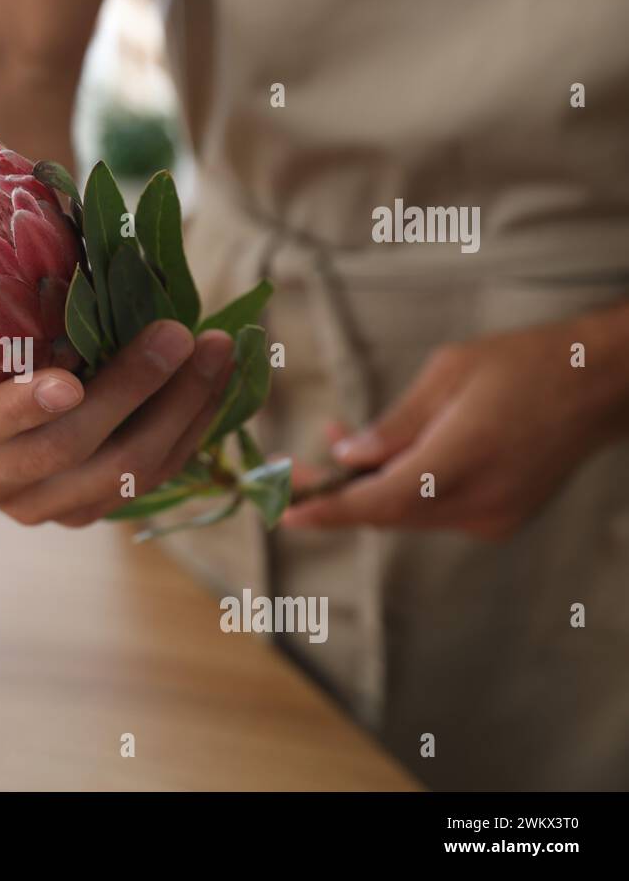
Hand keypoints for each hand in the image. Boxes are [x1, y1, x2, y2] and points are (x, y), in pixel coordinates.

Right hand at [0, 285, 235, 526]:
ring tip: (216, 348)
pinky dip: (190, 434)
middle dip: (129, 393)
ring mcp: (46, 501)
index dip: (18, 411)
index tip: (64, 381)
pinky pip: (149, 481)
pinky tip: (219, 383)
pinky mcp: (91, 504)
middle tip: (176, 333)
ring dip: (178, 413)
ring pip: (121, 473)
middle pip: (68, 453)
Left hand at [281, 309, 628, 539]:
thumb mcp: (447, 375)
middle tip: (291, 467)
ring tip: (338, 439)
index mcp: (462, 460)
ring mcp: (491, 516)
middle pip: (386, 512)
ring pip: (407, 513)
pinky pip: (433, 511)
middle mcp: (477, 501)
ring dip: (367, 484)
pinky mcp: (500, 517)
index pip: (379, 500)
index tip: (284, 513)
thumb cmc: (524, 364)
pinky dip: (403, 488)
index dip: (328, 509)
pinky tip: (388, 455)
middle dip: (336, 491)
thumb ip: (394, 425)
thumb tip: (348, 458)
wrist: (599, 384)